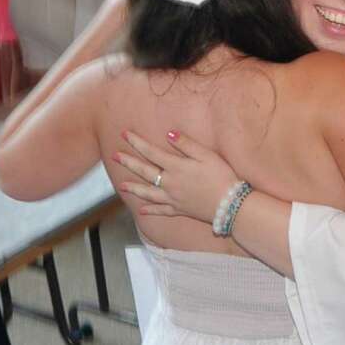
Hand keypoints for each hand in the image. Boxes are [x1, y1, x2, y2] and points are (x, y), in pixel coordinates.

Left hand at [114, 129, 239, 222]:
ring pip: (148, 193)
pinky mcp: (179, 210)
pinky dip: (150, 210)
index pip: (151, 152)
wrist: (230, 204)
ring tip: (121, 186)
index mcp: (176, 167)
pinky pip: (160, 210)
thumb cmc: (221, 176)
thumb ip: (186, 144)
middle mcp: (169, 183)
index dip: (137, 143)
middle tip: (115, 156)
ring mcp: (173, 198)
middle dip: (129, 163)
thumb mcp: (206, 155)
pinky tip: (141, 210)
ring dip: (133, 188)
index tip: (125, 134)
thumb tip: (168, 133)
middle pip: (145, 171)